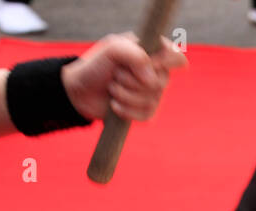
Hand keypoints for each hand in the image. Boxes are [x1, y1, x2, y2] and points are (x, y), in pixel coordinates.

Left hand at [62, 33, 186, 122]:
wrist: (79, 91)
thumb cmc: (95, 66)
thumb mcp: (111, 49)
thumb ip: (134, 55)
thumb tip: (152, 80)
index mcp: (151, 51)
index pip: (176, 57)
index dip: (167, 62)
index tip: (152, 62)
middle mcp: (155, 72)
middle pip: (162, 82)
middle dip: (133, 81)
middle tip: (116, 75)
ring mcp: (151, 93)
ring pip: (152, 100)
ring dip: (126, 96)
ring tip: (111, 88)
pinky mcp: (145, 111)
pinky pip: (147, 116)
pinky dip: (127, 111)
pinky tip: (114, 105)